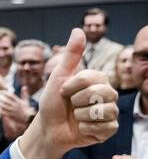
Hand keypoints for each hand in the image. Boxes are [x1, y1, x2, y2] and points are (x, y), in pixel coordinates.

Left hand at [0, 89, 26, 117]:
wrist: (28, 118)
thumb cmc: (26, 108)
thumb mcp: (26, 100)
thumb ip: (24, 94)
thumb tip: (24, 86)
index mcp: (18, 101)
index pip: (10, 95)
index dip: (4, 93)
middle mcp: (15, 105)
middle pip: (5, 100)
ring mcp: (13, 111)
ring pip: (4, 106)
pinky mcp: (11, 116)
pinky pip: (4, 113)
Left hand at [18, 29, 120, 158]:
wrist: (48, 128)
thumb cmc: (53, 102)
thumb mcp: (58, 77)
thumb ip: (71, 55)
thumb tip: (78, 30)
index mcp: (98, 80)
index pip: (91, 78)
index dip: (71, 86)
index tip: (63, 91)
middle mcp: (108, 94)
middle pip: (101, 93)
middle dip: (77, 101)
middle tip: (71, 105)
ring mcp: (110, 112)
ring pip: (103, 111)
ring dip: (81, 116)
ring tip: (76, 117)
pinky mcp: (109, 129)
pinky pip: (104, 127)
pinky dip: (86, 129)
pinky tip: (81, 128)